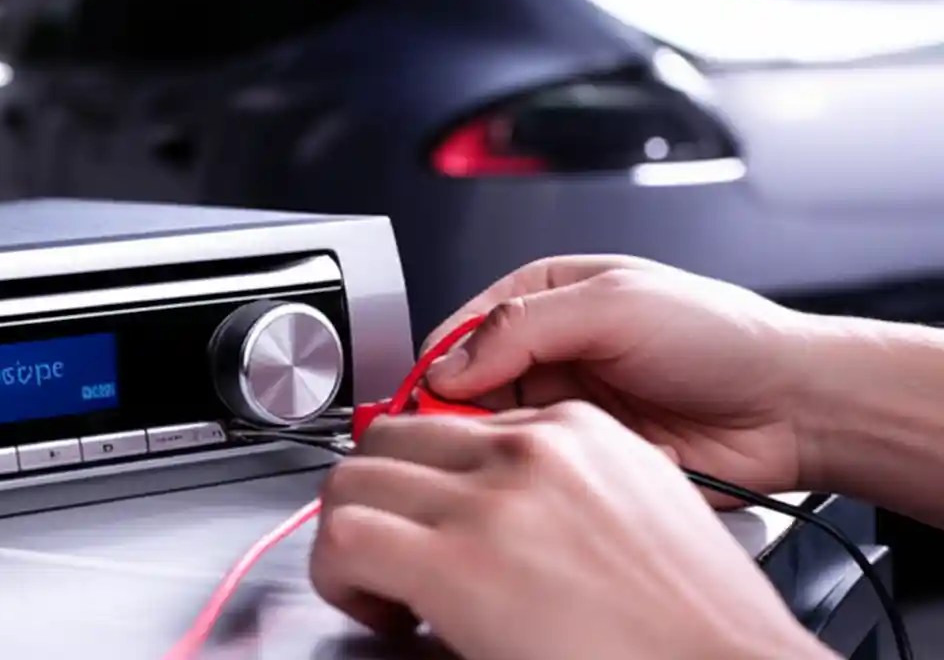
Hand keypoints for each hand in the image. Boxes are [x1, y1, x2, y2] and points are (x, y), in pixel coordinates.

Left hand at [309, 403, 834, 659]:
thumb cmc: (700, 619)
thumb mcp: (642, 511)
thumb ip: (570, 487)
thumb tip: (512, 503)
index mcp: (575, 430)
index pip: (453, 421)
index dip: (425, 477)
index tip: (421, 514)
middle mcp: (529, 449)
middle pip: (391, 436)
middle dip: (375, 494)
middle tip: (388, 548)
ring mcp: (493, 499)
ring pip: (353, 478)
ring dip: (350, 531)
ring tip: (378, 584)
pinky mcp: (460, 562)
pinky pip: (346, 538)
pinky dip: (340, 575)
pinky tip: (380, 611)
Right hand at [422, 255, 822, 501]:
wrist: (792, 407)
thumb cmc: (722, 337)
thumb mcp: (615, 306)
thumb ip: (524, 327)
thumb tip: (450, 365)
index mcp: (546, 296)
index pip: (463, 329)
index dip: (440, 364)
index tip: (428, 398)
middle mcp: (549, 350)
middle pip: (468, 384)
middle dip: (459, 410)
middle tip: (459, 434)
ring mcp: (565, 405)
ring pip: (495, 431)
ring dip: (495, 443)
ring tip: (506, 451)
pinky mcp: (583, 453)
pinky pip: (534, 468)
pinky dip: (530, 472)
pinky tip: (540, 471)